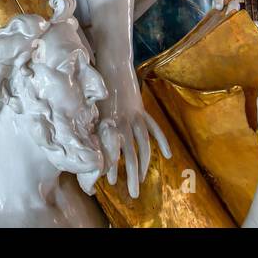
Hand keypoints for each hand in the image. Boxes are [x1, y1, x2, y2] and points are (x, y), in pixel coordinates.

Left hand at [85, 82, 171, 198]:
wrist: (110, 65)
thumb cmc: (96, 88)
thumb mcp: (92, 108)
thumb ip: (93, 127)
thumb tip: (90, 148)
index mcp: (109, 123)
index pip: (112, 152)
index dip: (112, 168)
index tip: (111, 182)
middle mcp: (124, 123)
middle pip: (131, 154)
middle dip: (132, 175)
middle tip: (133, 193)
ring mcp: (136, 117)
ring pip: (144, 145)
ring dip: (145, 164)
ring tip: (143, 178)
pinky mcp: (142, 110)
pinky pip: (154, 129)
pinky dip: (161, 141)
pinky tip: (166, 155)